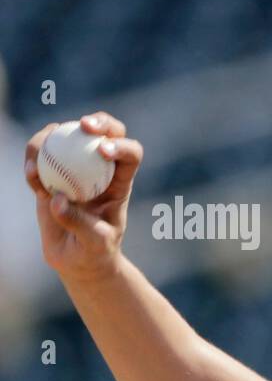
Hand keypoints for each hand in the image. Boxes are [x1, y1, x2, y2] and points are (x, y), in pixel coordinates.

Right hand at [25, 112, 143, 283]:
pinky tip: (30, 173)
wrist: (76, 259)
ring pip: (65, 137)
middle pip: (104, 133)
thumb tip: (57, 198)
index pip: (131, 155)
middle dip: (98, 121)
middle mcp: (99, 169)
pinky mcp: (50, 175)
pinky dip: (32, 159)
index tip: (103, 150)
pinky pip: (39, 157)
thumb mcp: (95, 242)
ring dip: (50, 136)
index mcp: (120, 182)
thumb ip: (80, 223)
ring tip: (37, 155)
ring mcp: (73, 168)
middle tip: (82, 125)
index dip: (122, 145)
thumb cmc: (95, 252)